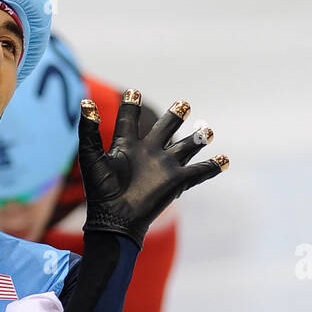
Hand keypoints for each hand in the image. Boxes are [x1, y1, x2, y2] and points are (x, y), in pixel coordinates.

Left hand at [78, 90, 227, 247]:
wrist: (114, 220)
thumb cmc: (100, 191)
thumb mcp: (91, 157)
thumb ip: (88, 130)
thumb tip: (86, 103)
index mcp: (126, 146)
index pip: (129, 120)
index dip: (131, 106)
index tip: (133, 91)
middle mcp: (148, 153)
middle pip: (165, 128)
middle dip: (175, 115)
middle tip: (183, 103)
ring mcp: (163, 167)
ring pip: (186, 146)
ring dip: (198, 138)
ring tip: (207, 129)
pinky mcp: (176, 182)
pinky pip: (199, 172)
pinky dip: (213, 166)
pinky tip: (225, 159)